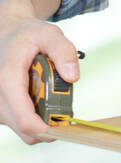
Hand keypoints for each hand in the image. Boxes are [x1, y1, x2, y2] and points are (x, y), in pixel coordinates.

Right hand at [0, 14, 80, 143]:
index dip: (44, 129)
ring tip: (49, 99)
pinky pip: (17, 123)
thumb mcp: (50, 34)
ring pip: (20, 129)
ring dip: (39, 122)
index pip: (23, 117)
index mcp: (8, 76)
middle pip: (23, 128)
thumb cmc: (27, 35)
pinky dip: (32, 118)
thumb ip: (64, 51)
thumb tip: (72, 77)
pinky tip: (39, 102)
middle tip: (63, 110)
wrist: (6, 33)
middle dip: (47, 126)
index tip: (62, 127)